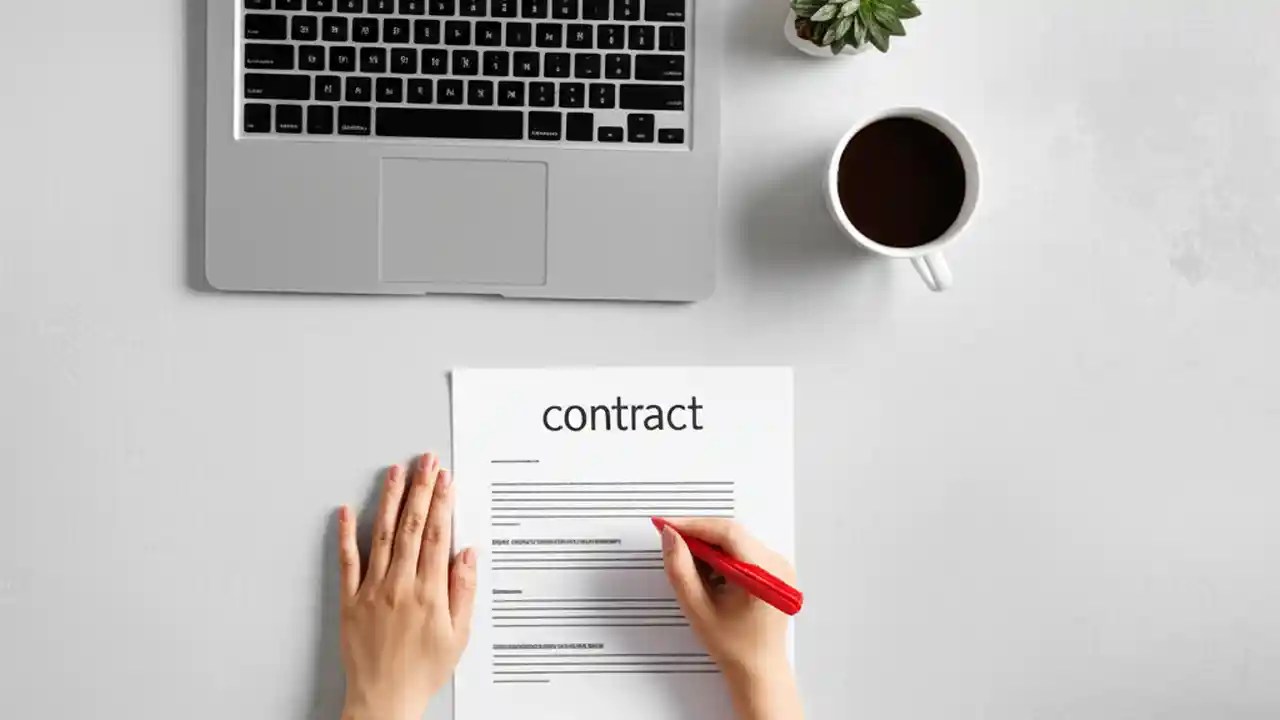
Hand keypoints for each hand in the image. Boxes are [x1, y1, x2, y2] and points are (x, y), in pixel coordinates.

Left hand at [336, 453, 476, 719]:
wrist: (385, 699)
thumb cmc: (422, 671)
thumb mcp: (458, 635)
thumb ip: (462, 591)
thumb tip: (465, 555)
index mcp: (428, 592)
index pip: (438, 535)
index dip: (442, 503)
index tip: (445, 480)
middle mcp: (399, 585)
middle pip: (413, 527)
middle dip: (420, 489)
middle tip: (424, 463)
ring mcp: (373, 591)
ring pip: (383, 535)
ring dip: (390, 500)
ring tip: (395, 473)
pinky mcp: (351, 601)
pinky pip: (348, 562)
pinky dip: (347, 535)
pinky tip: (348, 512)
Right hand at [659, 518, 803, 719]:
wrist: (758, 668)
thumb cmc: (733, 646)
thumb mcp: (697, 608)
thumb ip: (680, 570)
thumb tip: (670, 537)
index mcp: (764, 575)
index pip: (727, 533)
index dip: (694, 525)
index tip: (668, 525)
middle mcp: (777, 565)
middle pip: (732, 533)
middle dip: (699, 534)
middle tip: (672, 541)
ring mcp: (779, 566)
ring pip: (736, 540)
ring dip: (709, 545)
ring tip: (689, 563)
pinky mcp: (774, 570)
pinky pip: (744, 550)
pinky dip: (722, 554)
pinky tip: (708, 571)